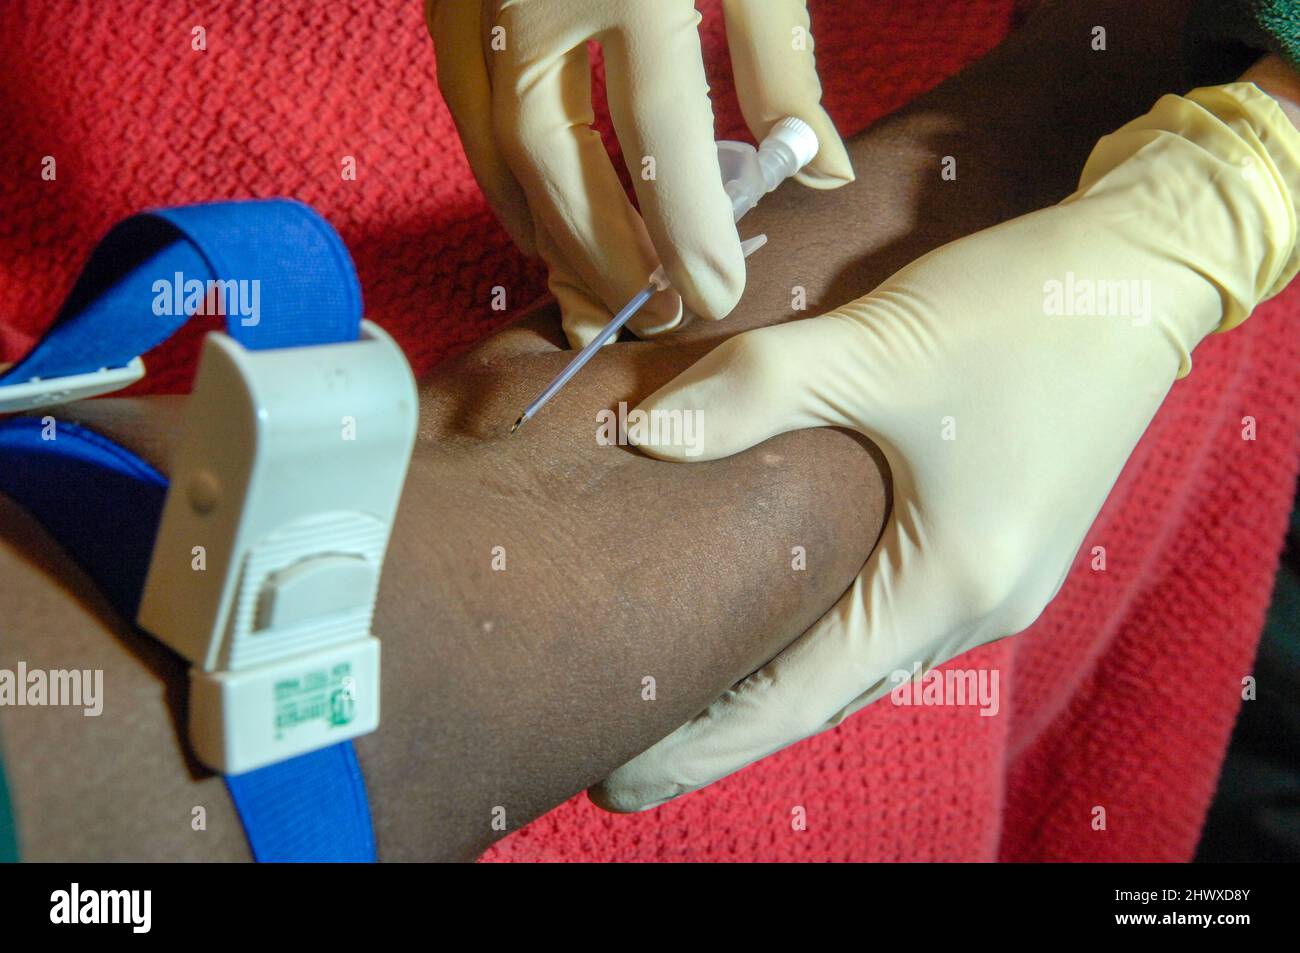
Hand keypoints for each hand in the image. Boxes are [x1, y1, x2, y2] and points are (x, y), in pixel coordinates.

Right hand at [426, 0, 853, 346]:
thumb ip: (784, 59)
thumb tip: (822, 166)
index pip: (661, 137)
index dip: (690, 231)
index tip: (716, 294)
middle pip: (557, 163)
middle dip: (605, 257)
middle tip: (653, 318)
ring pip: (496, 150)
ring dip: (548, 233)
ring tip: (599, 290)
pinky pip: (466, 112)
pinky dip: (504, 180)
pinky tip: (542, 219)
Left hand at [591, 82, 1299, 810]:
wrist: (1139, 271)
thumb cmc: (1023, 310)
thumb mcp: (882, 342)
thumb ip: (761, 387)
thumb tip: (646, 434)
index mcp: (954, 583)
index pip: (802, 696)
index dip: (708, 741)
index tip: (622, 778)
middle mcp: (981, 607)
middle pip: (831, 694)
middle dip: (732, 723)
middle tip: (632, 739)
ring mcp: (997, 584)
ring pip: (864, 661)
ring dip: (781, 680)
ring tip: (690, 690)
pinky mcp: (997, 550)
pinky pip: (892, 622)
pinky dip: (825, 636)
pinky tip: (776, 618)